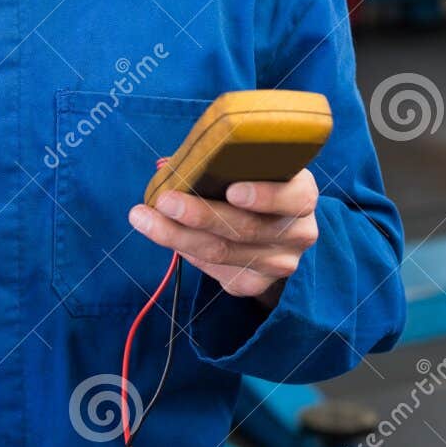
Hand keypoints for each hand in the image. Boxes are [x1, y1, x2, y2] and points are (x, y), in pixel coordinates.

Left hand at [128, 168, 318, 302]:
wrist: (276, 233)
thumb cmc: (255, 186)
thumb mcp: (252, 169)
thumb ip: (223, 162)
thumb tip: (169, 164)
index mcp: (301, 195)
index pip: (294, 197)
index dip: (264, 195)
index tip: (232, 190)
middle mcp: (298, 233)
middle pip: (245, 228)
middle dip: (200, 214)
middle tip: (164, 200)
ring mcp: (279, 264)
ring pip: (222, 253)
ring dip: (176, 235)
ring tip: (144, 218)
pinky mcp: (254, 284)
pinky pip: (215, 270)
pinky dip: (186, 251)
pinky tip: (165, 235)